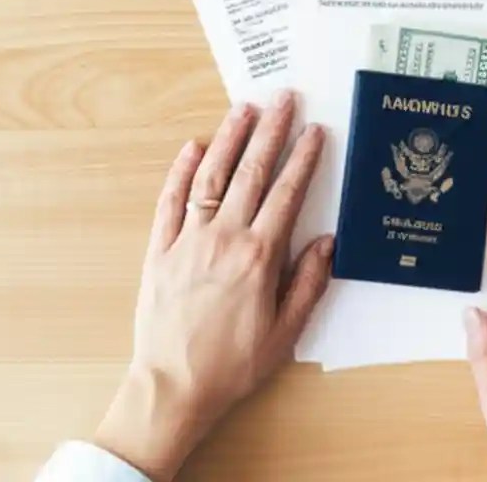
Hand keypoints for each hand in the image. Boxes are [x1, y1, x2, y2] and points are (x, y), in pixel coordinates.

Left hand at [95, 92, 332, 480]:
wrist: (173, 386)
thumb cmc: (232, 366)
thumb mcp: (285, 333)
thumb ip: (307, 283)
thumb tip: (326, 241)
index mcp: (258, 257)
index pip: (287, 194)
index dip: (303, 158)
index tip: (315, 131)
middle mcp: (223, 239)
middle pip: (252, 173)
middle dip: (271, 132)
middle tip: (284, 99)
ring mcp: (188, 240)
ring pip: (211, 176)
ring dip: (229, 138)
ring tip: (244, 108)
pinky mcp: (160, 250)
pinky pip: (171, 201)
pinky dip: (181, 171)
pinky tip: (193, 146)